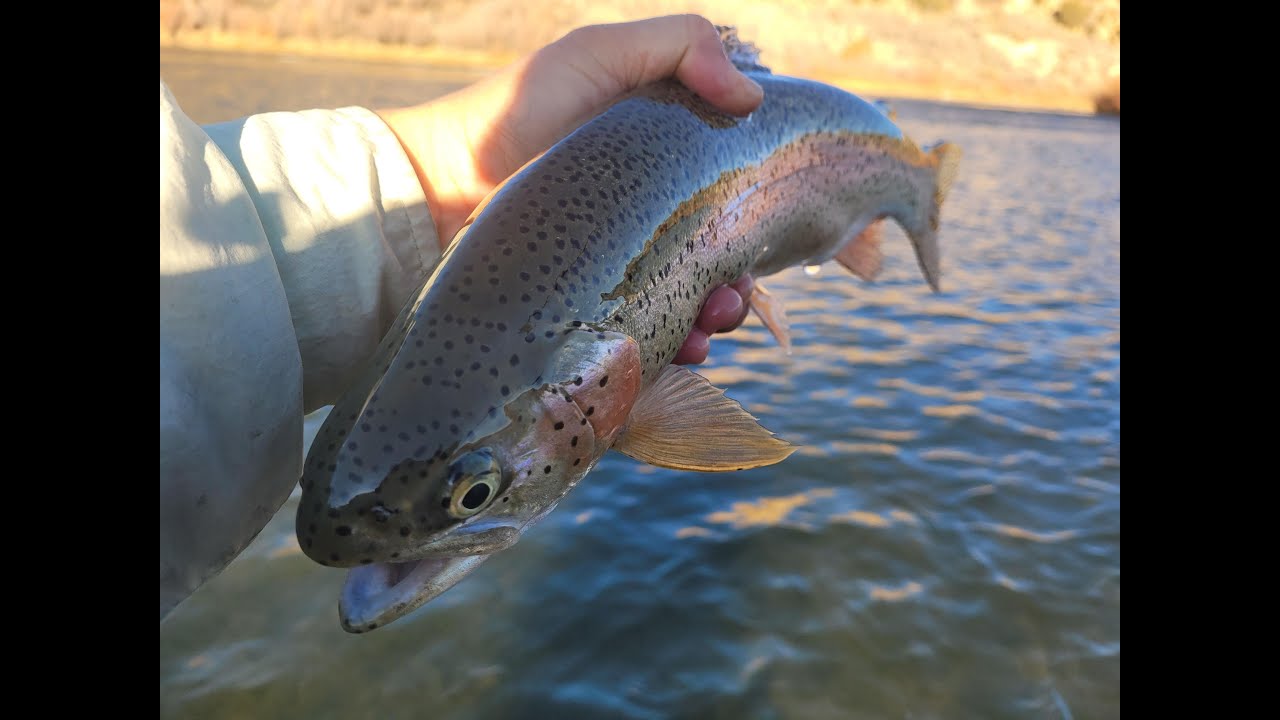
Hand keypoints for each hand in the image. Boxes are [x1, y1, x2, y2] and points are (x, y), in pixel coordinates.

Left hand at [377, 14, 763, 363]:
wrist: (434, 192)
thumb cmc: (514, 114)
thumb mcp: (595, 55)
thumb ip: (681, 47)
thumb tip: (751, 97)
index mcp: (660, 156)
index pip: (730, 185)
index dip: (759, 203)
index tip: (769, 223)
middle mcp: (647, 212)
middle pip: (719, 249)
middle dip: (740, 274)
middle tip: (734, 288)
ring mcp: (622, 263)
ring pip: (693, 296)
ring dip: (718, 313)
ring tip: (711, 320)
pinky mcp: (596, 307)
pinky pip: (652, 336)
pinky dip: (679, 346)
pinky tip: (685, 346)